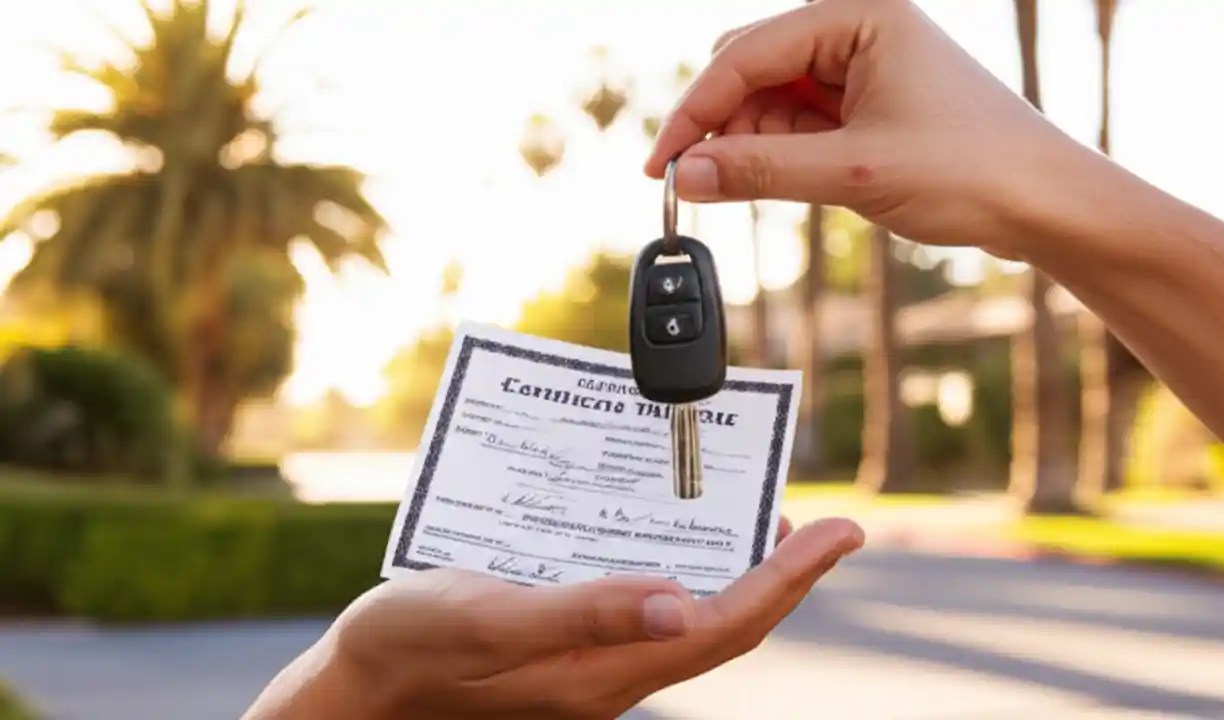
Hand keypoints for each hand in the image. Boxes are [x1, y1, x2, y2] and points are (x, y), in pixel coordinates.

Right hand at [245, 516, 862, 719]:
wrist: (362, 689)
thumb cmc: (413, 648)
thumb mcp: (490, 620)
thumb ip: (585, 612)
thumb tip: (684, 604)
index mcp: (604, 669)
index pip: (727, 625)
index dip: (792, 580)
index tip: (842, 532)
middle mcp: (613, 673)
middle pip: (724, 624)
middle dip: (781, 575)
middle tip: (818, 524)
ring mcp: (594, 665)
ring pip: (690, 619)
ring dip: (734, 572)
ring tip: (759, 520)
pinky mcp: (572, 649)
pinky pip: (647, 611)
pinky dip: (678, 570)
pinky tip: (666, 534)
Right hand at [645, 0, 1086, 253]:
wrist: (1047, 205)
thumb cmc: (975, 170)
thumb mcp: (854, 171)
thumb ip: (762, 170)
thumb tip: (687, 175)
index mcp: (862, 16)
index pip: (748, 55)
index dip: (695, 112)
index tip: (661, 164)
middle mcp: (860, 31)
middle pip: (752, 67)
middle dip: (719, 125)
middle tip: (690, 182)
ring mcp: (865, 69)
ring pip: (771, 99)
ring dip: (746, 142)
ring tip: (734, 190)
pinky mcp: (870, 106)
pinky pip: (799, 122)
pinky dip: (775, 152)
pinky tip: (765, 182)